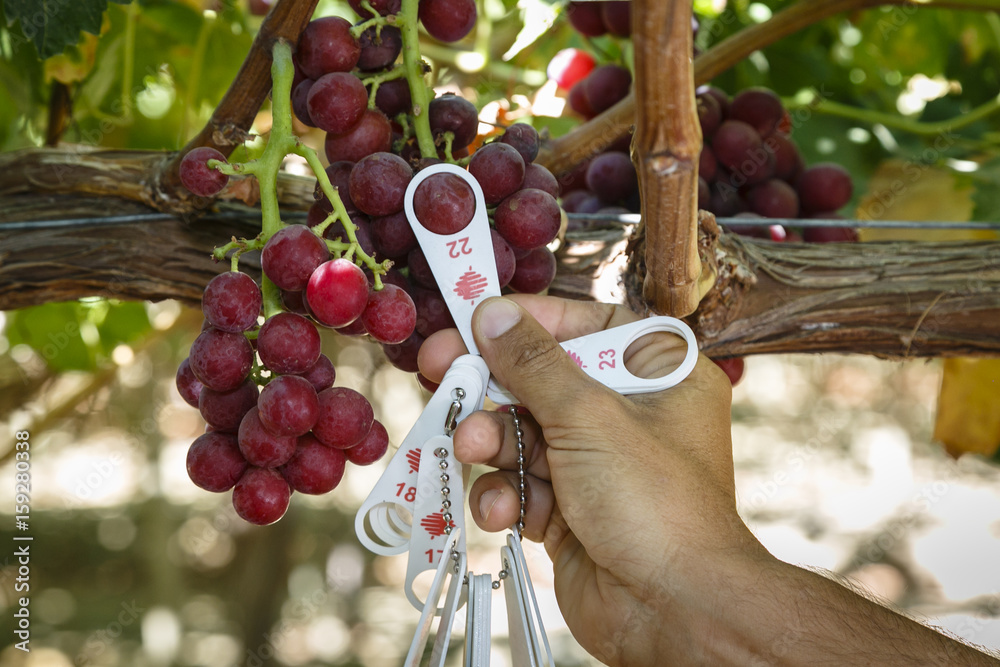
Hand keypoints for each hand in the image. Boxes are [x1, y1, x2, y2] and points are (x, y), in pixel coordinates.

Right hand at [418, 295, 761, 664]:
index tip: (474, 315)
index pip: (588, 325)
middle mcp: (630, 414)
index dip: (530, 319)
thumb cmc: (653, 502)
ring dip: (492, 441)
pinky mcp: (570, 510)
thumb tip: (490, 313)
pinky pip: (522, 484)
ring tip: (471, 446)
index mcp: (660, 374)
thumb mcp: (589, 416)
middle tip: (438, 368)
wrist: (673, 612)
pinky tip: (505, 509)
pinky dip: (506, 494)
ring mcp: (597, 465)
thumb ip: (533, 364)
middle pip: (543, 380)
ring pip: (524, 434)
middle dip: (492, 384)